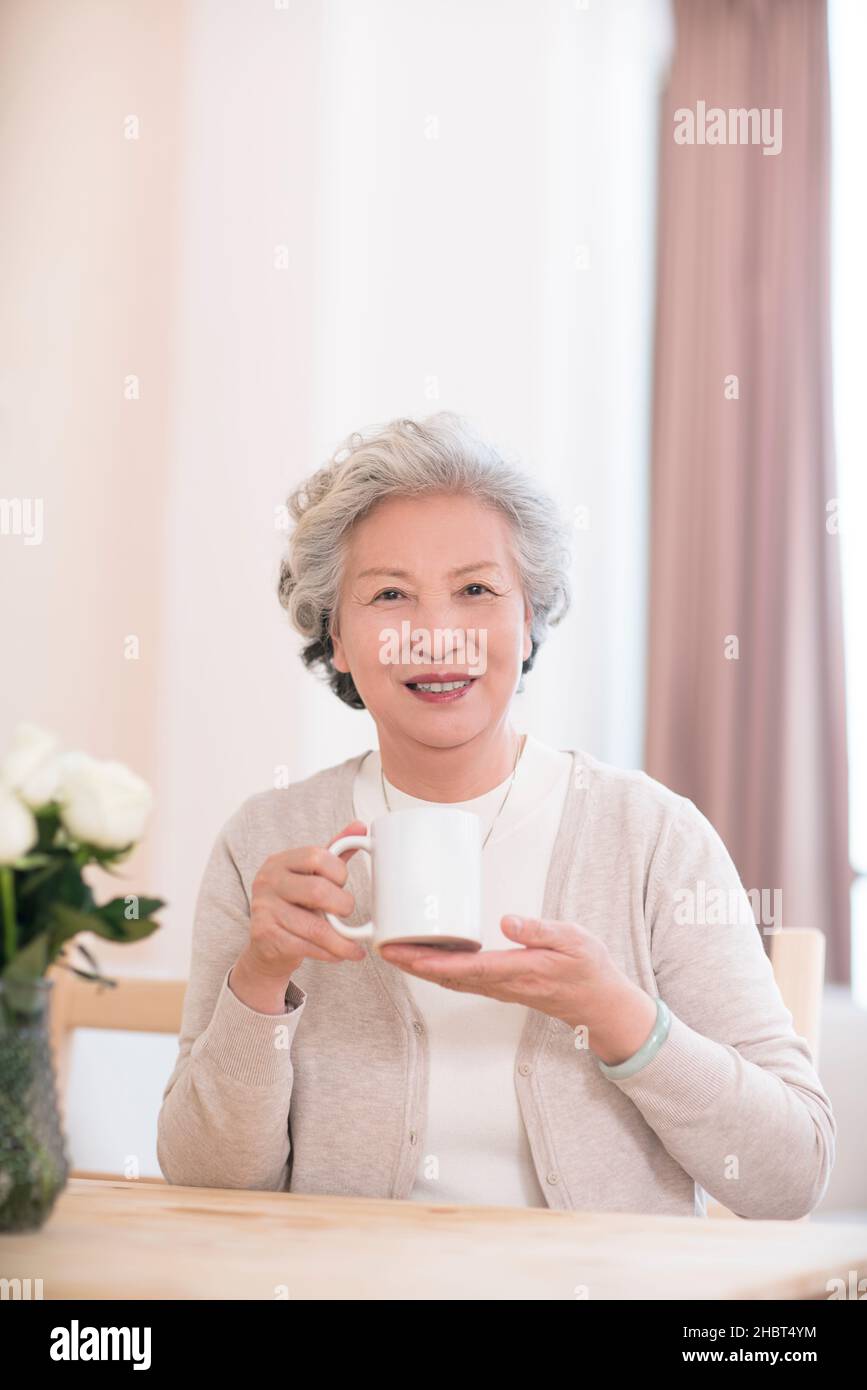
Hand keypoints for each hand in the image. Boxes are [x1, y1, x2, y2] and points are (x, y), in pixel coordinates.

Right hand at [238, 819, 369, 987]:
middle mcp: (267, 881)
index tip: (343, 884)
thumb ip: (336, 851)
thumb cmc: (296, 905)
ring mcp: (263, 909)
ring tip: (355, 946)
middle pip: (317, 891)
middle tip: (348, 912)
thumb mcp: (312, 876)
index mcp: (279, 861)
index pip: (316, 856)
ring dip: (342, 940)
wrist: (268, 947)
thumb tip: (361, 826)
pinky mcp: (265, 936)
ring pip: (314, 926)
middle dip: (342, 905)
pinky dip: (330, 953)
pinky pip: (306, 946)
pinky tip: (341, 955)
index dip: (338, 871)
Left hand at [379, 916, 657, 1065]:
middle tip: (382, 947)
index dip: (430, 961)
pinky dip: (438, 968)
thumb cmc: (589, 969)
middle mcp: (502, 983)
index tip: (403, 953)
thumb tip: (507, 921)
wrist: (599, 1003)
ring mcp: (499, 988)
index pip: (465, 968)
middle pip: (447, 976)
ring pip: (450, 979)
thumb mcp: (574, 941)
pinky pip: (462, 979)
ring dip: (421, 967)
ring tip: (395, 949)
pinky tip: (428, 955)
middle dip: (413, 963)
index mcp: (518, 970)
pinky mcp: (500, 985)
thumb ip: (540, 931)